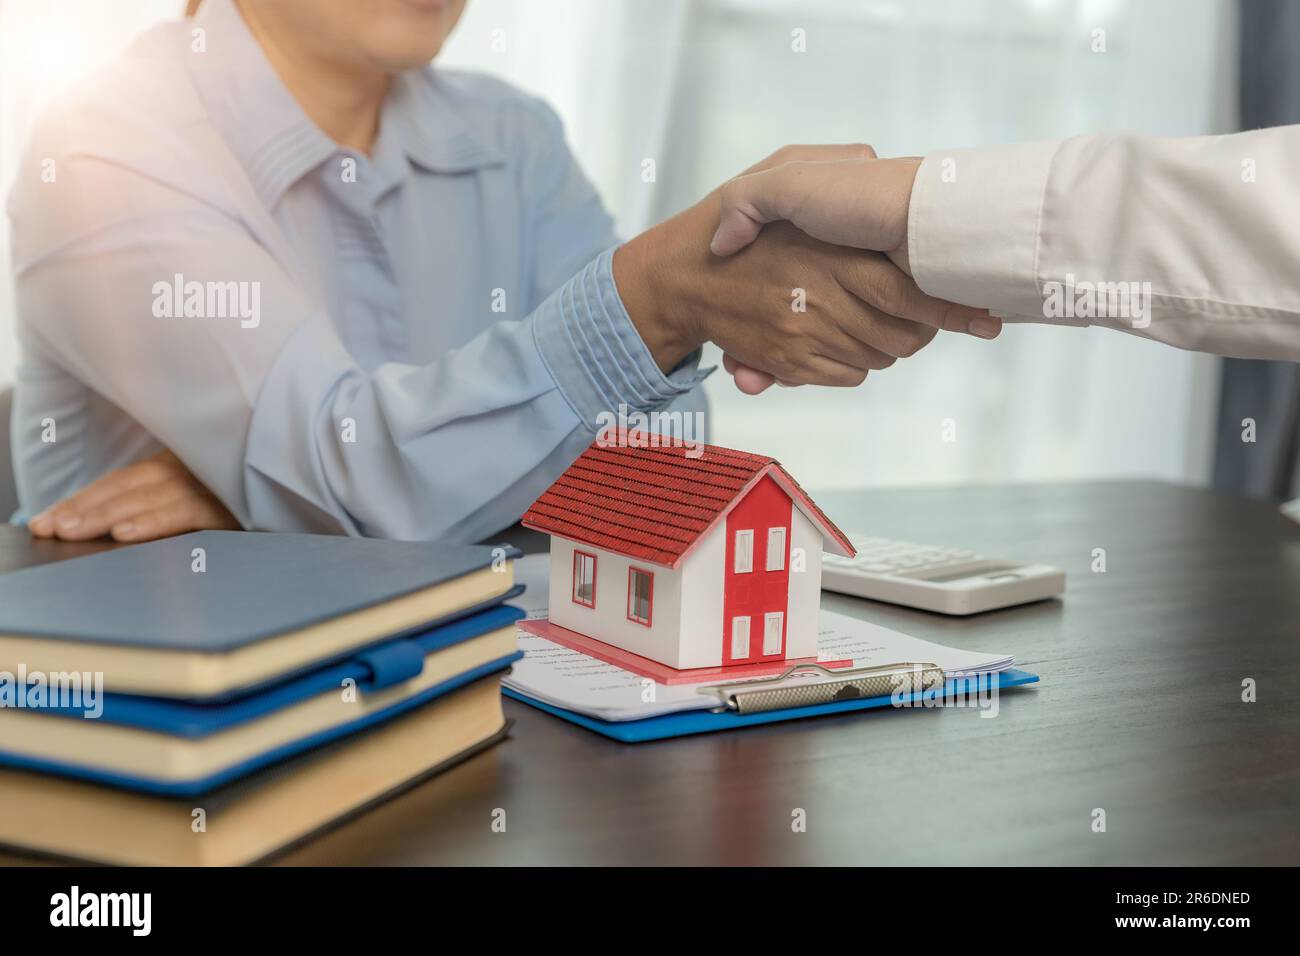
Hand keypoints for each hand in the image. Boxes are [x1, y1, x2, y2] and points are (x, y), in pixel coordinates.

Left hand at [27, 450, 239, 542]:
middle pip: (126, 487)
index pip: (121, 481)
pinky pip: (184, 513)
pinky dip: (154, 522)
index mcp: (181, 462)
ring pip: (147, 498)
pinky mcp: (229, 504)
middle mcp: (191, 467)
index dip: (83, 499)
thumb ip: (169, 500)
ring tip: (72, 531)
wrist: (301, 481)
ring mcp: (210, 483)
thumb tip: (118, 523)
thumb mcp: (207, 491)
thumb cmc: (250, 492)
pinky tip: (126, 534)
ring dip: (105, 515)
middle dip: (82, 509)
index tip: (46, 520)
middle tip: (47, 528)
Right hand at [614, 146, 994, 388]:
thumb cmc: (737, 225)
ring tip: (884, 322)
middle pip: (906, 333)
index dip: (956, 309)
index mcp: (833, 255)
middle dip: (925, 328)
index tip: (989, 317)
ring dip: (890, 345)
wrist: (681, 278)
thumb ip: (835, 161)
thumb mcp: (781, 172)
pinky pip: (848, 375)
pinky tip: (847, 341)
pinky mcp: (791, 364)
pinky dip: (856, 364)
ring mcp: (806, 337)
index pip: (914, 292)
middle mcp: (822, 300)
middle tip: (926, 313)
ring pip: (880, 356)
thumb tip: (878, 164)